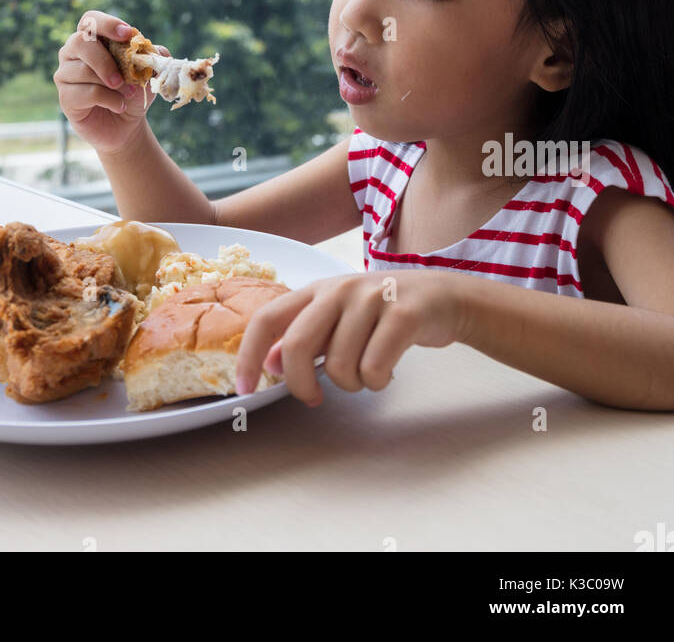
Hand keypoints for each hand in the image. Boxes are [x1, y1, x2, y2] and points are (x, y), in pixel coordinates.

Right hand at [53, 10, 169, 152]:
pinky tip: (119, 106)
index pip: (90, 19)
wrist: (125, 125)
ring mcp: (66, 74)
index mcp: (92, 39)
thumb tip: (159, 51)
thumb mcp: (147, 73)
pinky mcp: (65, 97)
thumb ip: (153, 58)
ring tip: (129, 94)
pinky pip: (83, 92)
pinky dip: (107, 99)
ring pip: (81, 70)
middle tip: (124, 77)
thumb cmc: (132, 92)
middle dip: (104, 59)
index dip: (107, 24)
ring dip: (110, 84)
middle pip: (80, 42)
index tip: (127, 34)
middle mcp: (73, 52)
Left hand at [234, 269, 471, 406]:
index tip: (243, 390)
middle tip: (313, 397)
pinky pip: (374, 369)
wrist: (443, 297)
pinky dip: (378, 382)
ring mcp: (371, 298)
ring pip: (339, 366)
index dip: (249, 355)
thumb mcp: (338, 320)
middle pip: (297, 345)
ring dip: (351, 384)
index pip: (267, 318)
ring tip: (366, 371)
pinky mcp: (403, 315)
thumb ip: (303, 338)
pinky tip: (387, 371)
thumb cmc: (382, 314)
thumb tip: (269, 361)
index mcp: (317, 289)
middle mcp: (339, 288)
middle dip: (300, 384)